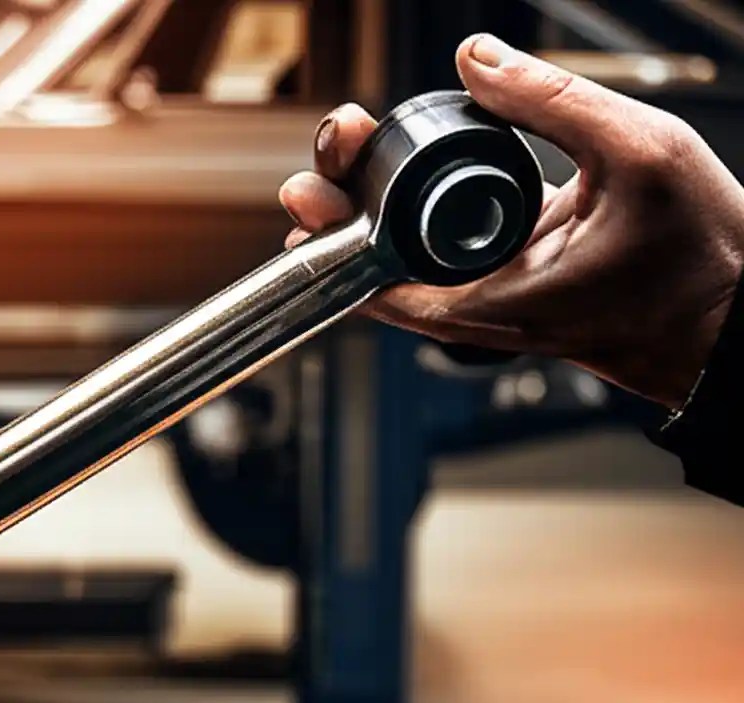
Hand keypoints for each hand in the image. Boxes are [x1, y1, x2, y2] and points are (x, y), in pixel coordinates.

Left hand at [280, 33, 743, 408]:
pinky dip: (412, 214)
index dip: (339, 230)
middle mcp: (482, 314)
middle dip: (345, 202)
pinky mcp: (507, 288)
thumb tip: (473, 59)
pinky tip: (396, 174)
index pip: (379, 283)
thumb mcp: (640, 153)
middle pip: (380, 264)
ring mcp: (492, 304)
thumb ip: (553, 102)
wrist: (735, 320)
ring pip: (405, 261)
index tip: (323, 182)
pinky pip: (439, 257)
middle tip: (336, 143)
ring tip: (350, 149)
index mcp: (499, 299)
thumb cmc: (705, 256)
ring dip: (373, 206)